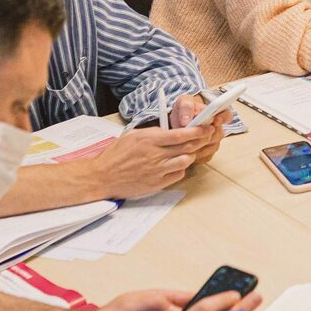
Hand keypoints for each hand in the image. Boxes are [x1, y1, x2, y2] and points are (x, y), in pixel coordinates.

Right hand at [87, 126, 206, 199]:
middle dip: (201, 140)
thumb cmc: (115, 154)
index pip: (181, 134)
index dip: (198, 131)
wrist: (102, 176)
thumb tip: (170, 130)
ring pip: (185, 161)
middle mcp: (155, 155)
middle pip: (188, 147)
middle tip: (207, 136)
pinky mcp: (156, 183)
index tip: (207, 127)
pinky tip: (177, 165)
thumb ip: (153, 132)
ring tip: (189, 151)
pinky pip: (178, 175)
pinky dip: (181, 169)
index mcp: (150, 140)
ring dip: (191, 155)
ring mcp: (157, 171)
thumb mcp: (133, 135)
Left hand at [168, 94, 227, 165]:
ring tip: (182, 143)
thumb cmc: (183, 112)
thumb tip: (186, 120)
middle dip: (203, 135)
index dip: (223, 118)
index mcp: (216, 114)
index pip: (227, 115)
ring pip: (210, 147)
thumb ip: (186, 107)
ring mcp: (213, 142)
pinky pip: (204, 157)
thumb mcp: (183, 103)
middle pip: (217, 135)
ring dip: (197, 146)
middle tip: (189, 135)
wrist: (176, 124)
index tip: (215, 120)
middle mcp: (217, 129)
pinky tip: (184, 151)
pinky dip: (194, 155)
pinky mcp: (207, 154)